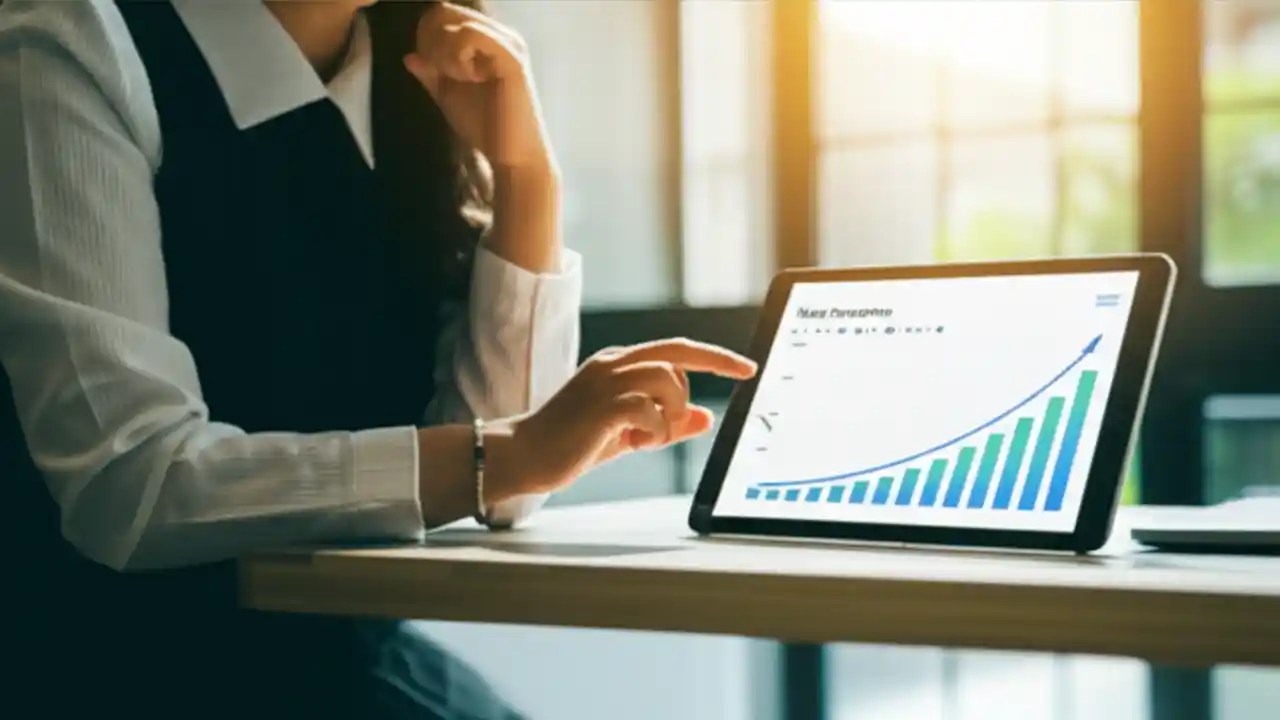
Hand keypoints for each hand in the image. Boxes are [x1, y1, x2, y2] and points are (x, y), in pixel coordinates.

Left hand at [403, 2, 553, 170]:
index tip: (433, 70)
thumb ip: (430, 74)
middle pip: (444, 11)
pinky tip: (469, 77)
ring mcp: (507, 43)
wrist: (513, 156)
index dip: (425, 38)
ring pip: (455, 22)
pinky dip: (458, 56)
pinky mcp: (511, 57)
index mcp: (486, 39)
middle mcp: (499, 33)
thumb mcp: (448, 96)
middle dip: (431, 42)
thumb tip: (409, 56)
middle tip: (443, 73)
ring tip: (460, 78)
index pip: (441, 14)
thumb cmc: (485, 127)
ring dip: (445, 53)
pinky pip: (470, 35)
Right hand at [492, 339, 757, 496]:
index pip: (676, 349)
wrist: (523, 455)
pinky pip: (649, 408)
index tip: (747, 368)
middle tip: (708, 405)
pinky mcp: (600, 406)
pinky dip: (654, 430)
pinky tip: (634, 442)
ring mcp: (605, 382)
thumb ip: (666, 423)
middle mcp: (613, 364)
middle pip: (679, 354)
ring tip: (647, 436)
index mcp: (618, 364)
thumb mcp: (628, 433)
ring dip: (671, 412)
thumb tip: (707, 418)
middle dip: (706, 376)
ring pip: (668, 378)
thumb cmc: (571, 443)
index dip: (715, 356)